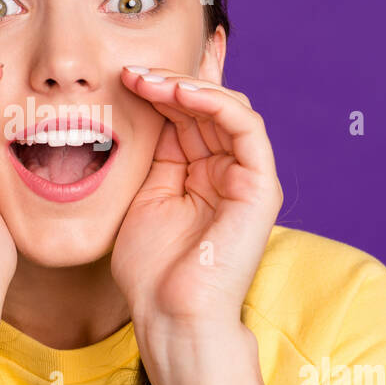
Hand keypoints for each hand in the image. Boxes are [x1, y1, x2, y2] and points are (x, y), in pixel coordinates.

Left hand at [110, 66, 282, 343]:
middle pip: (207, 104)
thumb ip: (153, 152)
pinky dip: (214, 102)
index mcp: (200, 172)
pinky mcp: (260, 185)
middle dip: (168, 79)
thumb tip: (143, 103)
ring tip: (147, 78)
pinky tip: (179, 93)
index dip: (163, 85)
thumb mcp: (143, 195)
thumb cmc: (151, 270)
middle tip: (130, 69)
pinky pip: (246, 127)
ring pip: (228, 107)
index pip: (189, 113)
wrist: (170, 316)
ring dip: (187, 85)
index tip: (125, 70)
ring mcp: (247, 176)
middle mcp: (227, 169)